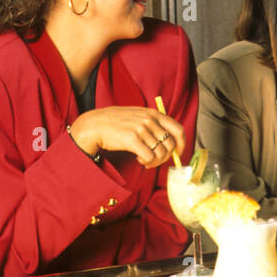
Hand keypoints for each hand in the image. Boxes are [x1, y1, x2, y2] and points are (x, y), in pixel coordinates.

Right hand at [71, 106, 185, 168]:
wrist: (95, 125)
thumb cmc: (116, 123)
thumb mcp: (138, 116)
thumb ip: (153, 124)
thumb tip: (170, 143)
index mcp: (154, 113)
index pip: (178, 129)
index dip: (182, 144)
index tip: (178, 153)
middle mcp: (149, 120)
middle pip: (170, 145)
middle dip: (166, 157)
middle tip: (155, 161)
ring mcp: (141, 129)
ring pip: (161, 153)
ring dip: (155, 161)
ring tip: (145, 160)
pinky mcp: (132, 139)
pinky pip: (149, 157)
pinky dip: (146, 162)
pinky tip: (138, 159)